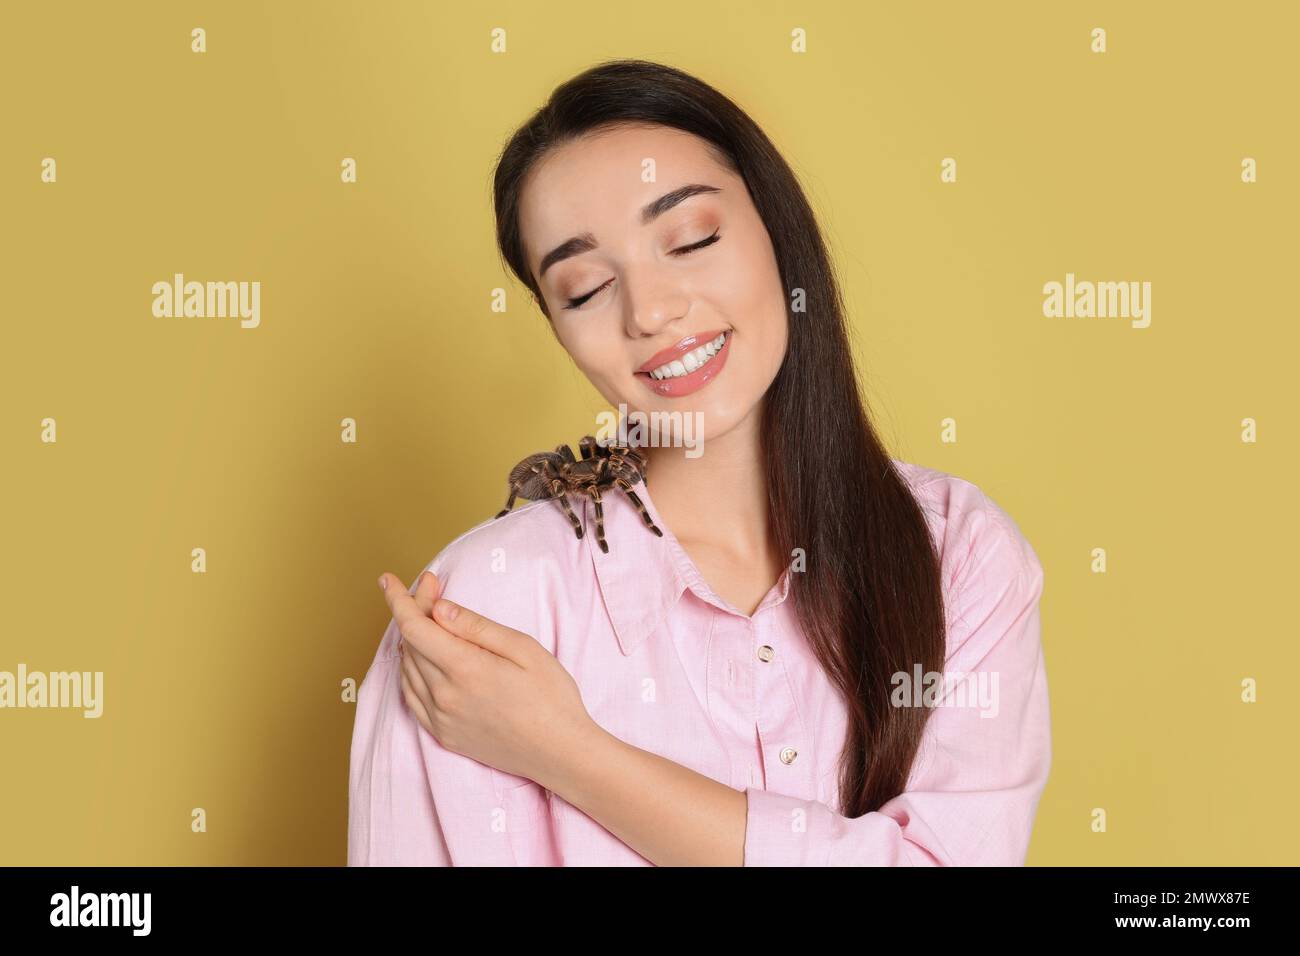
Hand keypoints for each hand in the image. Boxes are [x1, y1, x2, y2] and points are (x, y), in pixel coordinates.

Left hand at [377, 569, 595, 787]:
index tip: (388, 579)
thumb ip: (476, 627)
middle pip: (410, 644)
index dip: (398, 599)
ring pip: (407, 670)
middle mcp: (444, 696)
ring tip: (435, 622)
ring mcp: (441, 720)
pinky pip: (412, 698)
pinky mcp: (444, 736)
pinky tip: (427, 660)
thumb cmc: (551, 697)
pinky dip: (412, 672)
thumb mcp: (523, 648)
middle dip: (416, 612)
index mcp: (465, 669)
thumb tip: (439, 608)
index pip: (413, 627)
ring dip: (413, 641)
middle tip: (436, 591)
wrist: (560, 753)